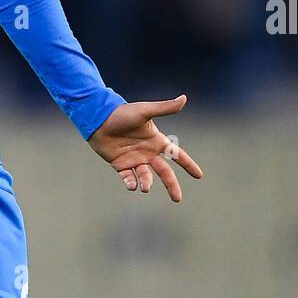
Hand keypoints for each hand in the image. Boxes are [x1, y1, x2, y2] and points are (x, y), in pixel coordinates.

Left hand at [88, 94, 202, 202]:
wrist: (99, 119)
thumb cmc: (122, 113)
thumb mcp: (145, 111)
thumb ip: (164, 108)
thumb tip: (184, 98)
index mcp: (156, 141)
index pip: (177, 154)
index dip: (188, 164)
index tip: (199, 175)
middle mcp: (147, 152)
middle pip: (164, 172)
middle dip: (171, 185)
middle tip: (177, 199)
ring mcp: (134, 159)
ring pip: (145, 176)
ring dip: (147, 183)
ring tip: (145, 188)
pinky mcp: (120, 164)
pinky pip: (128, 177)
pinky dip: (130, 183)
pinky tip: (132, 186)